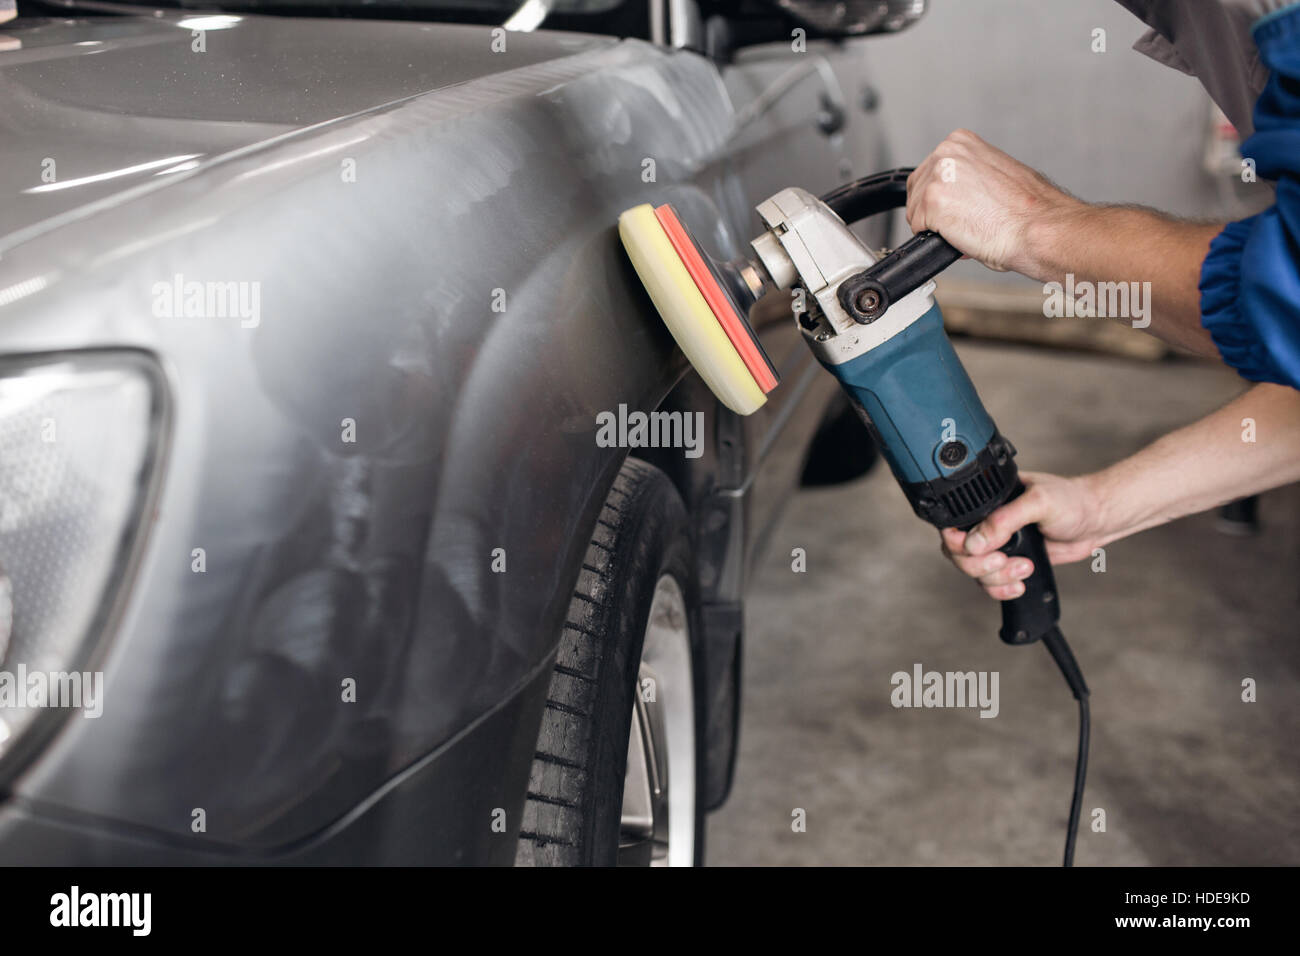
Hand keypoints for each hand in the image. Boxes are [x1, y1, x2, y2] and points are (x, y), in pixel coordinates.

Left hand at [906, 129, 1081, 276]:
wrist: (1039, 228)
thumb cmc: (1027, 211)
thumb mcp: (994, 178)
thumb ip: (967, 180)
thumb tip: (954, 196)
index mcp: (961, 142)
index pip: (929, 173)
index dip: (941, 199)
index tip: (959, 208)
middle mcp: (947, 152)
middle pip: (916, 192)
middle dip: (933, 214)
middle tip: (965, 223)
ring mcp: (938, 175)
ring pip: (916, 212)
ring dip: (935, 228)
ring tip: (969, 228)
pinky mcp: (932, 201)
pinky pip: (918, 229)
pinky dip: (936, 240)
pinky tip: (962, 235)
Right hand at [939, 472, 1105, 599]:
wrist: (1096, 521)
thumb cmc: (1071, 502)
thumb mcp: (1038, 503)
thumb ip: (1004, 521)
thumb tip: (973, 543)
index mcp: (986, 502)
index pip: (952, 525)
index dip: (958, 542)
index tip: (978, 550)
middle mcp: (986, 523)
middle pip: (958, 554)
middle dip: (979, 565)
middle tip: (1003, 561)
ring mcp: (998, 545)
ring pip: (974, 572)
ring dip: (996, 578)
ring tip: (1024, 568)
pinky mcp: (1009, 563)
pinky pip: (990, 584)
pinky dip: (1001, 589)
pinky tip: (1018, 584)